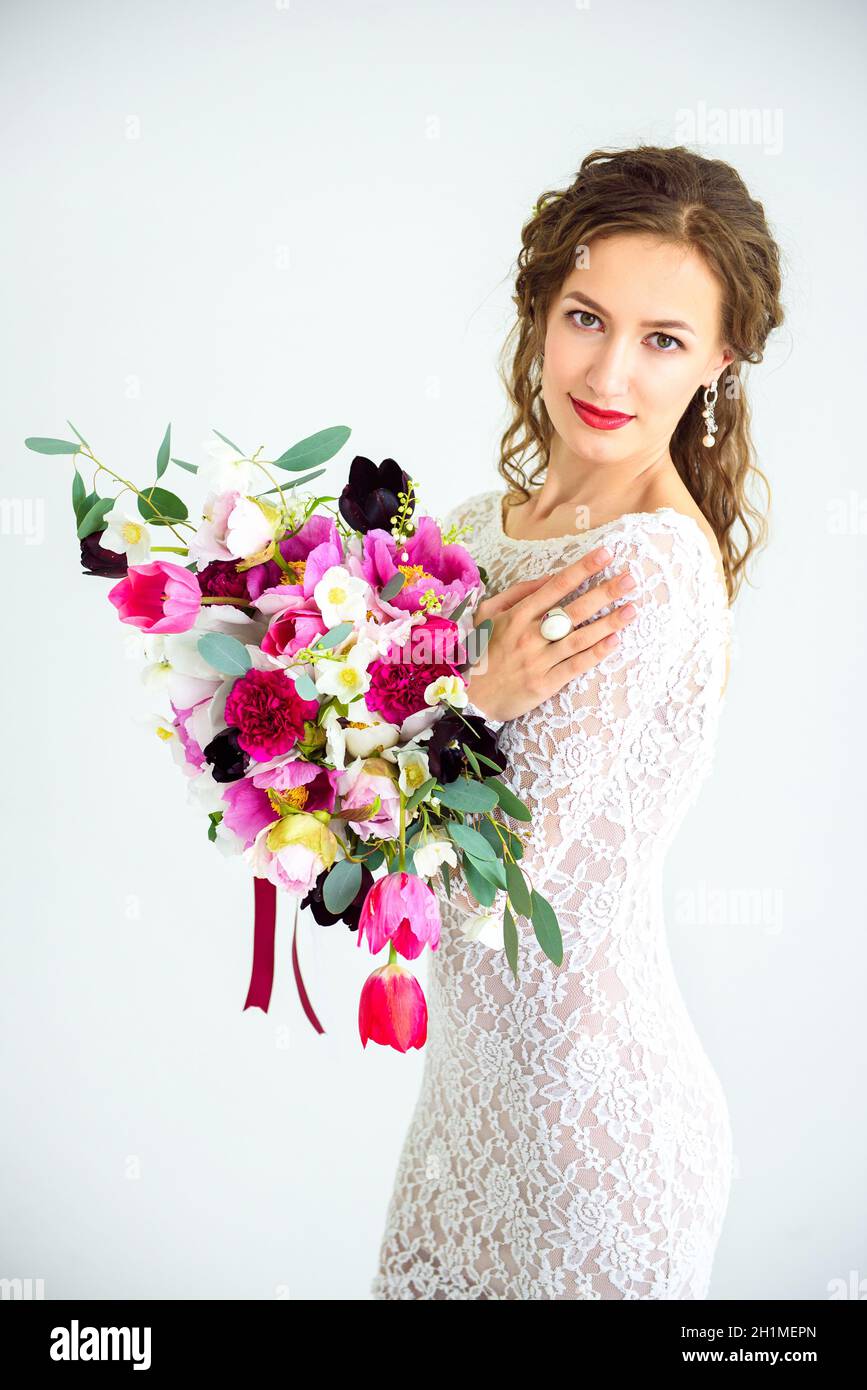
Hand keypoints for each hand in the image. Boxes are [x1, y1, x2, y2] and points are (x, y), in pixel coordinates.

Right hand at [461, 545, 638, 722]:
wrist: (470, 697)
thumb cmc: (481, 651)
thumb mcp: (488, 614)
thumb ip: (517, 593)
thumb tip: (550, 577)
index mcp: (516, 615)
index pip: (555, 586)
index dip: (582, 569)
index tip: (606, 554)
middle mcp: (529, 635)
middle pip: (573, 609)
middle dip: (604, 592)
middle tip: (630, 579)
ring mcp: (538, 660)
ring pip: (579, 637)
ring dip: (608, 623)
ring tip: (632, 609)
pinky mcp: (545, 684)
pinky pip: (575, 666)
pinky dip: (596, 653)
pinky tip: (615, 641)